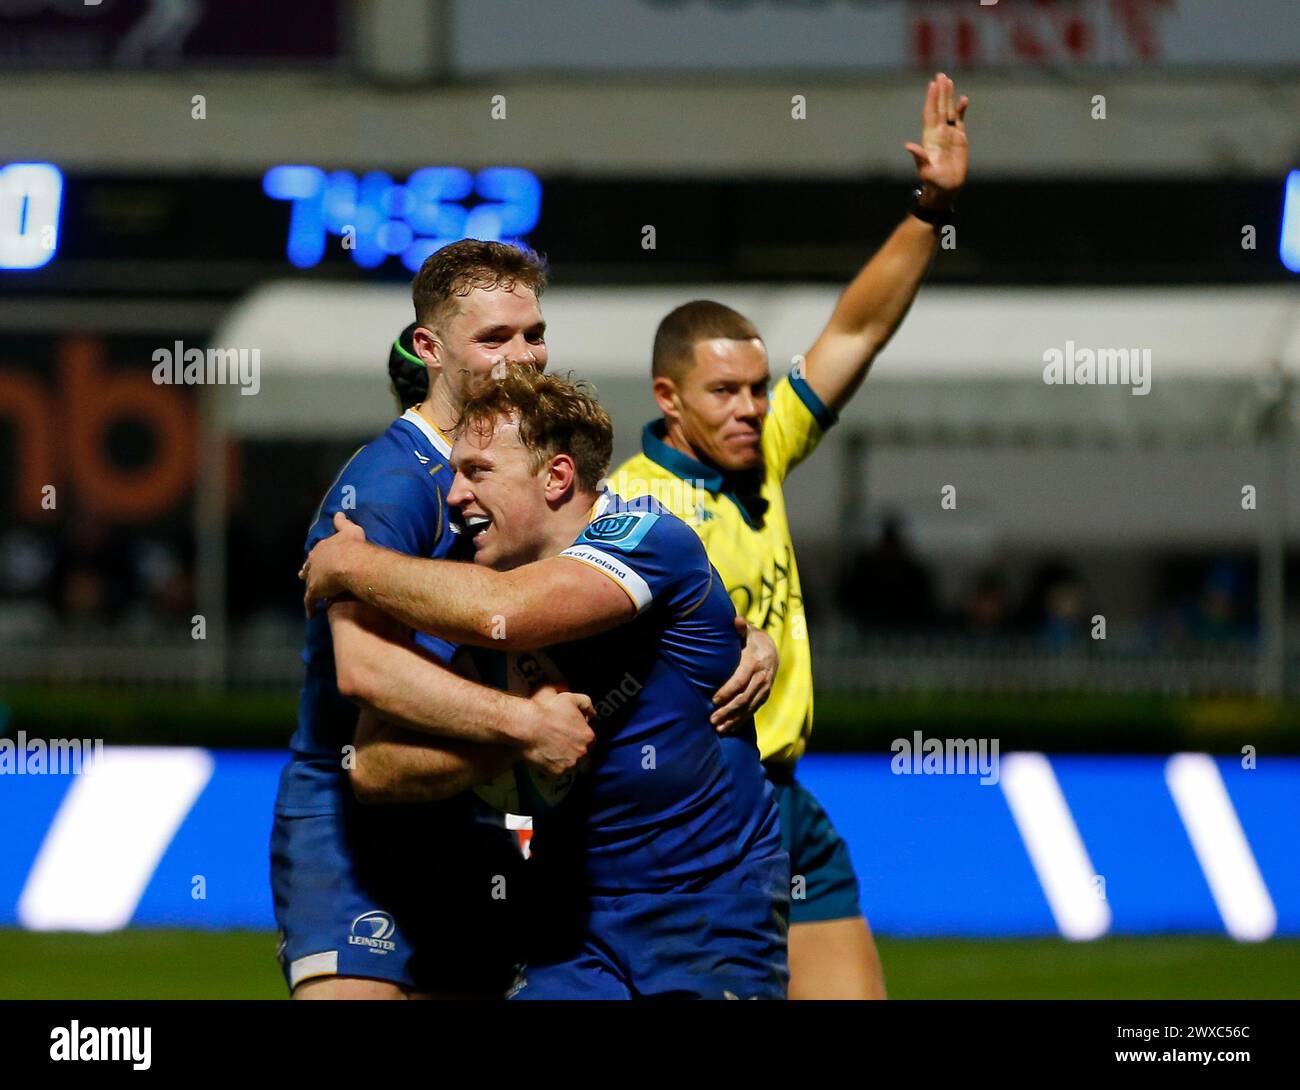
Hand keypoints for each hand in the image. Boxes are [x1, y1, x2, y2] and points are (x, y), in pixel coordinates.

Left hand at [300, 512, 368, 615]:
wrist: (349, 562)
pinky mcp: (315, 591)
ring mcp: (313, 577)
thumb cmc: (352, 546)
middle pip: (309, 567)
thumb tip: (339, 513)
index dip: (318, 556)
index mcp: (322, 548)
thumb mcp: (350, 530)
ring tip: (310, 593)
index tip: (317, 559)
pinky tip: (311, 614)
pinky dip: (310, 608)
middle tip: (306, 574)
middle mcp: (314, 562)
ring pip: (308, 583)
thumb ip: (343, 523)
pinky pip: (310, 602)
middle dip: (308, 570)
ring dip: (309, 588)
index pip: (317, 552)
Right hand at [520, 683, 594, 776]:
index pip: (590, 741)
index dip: (580, 737)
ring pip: (571, 766)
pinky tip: (545, 759)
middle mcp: (583, 753)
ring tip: (553, 753)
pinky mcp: (557, 774)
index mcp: (589, 736)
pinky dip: (553, 768)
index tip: (570, 735)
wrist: (527, 725)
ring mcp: (570, 765)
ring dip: (566, 761)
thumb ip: (586, 703)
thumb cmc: (547, 709)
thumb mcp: (570, 698)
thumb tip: (593, 713)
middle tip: (561, 745)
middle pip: (583, 755)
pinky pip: (558, 773)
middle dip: (575, 751)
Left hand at [710, 617, 777, 734]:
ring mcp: (765, 689)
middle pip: (744, 698)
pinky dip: (741, 721)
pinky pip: (753, 711)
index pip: (740, 681)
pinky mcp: (764, 696)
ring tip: (718, 729)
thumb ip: (740, 628)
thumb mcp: (746, 631)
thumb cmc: (749, 639)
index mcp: (755, 663)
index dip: (727, 692)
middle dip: (727, 711)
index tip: (713, 700)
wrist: (770, 647)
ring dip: (733, 720)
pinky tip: (729, 728)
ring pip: (749, 708)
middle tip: (712, 720)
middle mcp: (762, 678)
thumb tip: (736, 620)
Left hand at [904, 72, 968, 209]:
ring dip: (948, 96)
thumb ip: (918, 157)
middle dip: (939, 92)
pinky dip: (961, 110)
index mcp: (929, 138)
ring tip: (948, 80)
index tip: (932, 85)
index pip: (930, 114)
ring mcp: (949, 134)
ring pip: (949, 111)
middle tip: (940, 75)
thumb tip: (908, 146)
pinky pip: (960, 120)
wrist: (946, 188)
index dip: (931, 99)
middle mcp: (939, 133)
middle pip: (939, 108)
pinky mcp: (960, 138)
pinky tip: (963, 99)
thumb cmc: (933, 182)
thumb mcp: (925, 170)